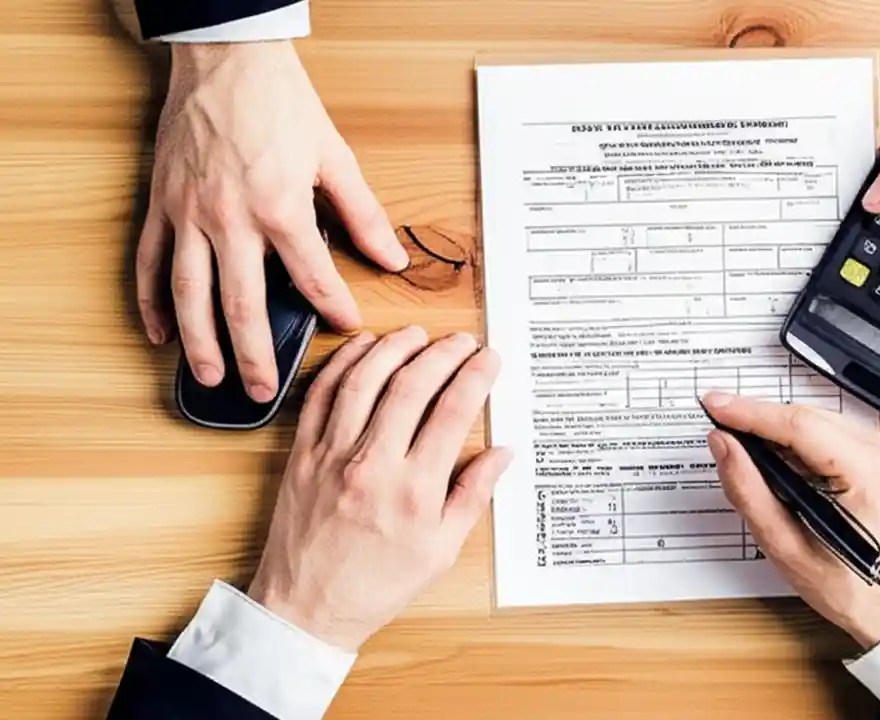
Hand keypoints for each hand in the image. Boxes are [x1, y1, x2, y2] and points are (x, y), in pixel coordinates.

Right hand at [136, 42, 409, 402]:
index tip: (344, 332)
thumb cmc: (281, 105)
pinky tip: (158, 333)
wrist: (225, 60)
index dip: (332, 308)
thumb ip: (364, 215)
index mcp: (281, 208)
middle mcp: (230, 218)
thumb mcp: (336, 157)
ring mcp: (189, 214)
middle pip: (242, 303)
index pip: (312, 276)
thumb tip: (392, 258)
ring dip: (198, 341)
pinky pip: (150, 262)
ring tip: (209, 377)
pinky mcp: (161, 204)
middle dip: (254, 354)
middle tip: (260, 394)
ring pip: (190, 292)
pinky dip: (151, 301)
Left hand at [247, 327, 509, 650]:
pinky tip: (362, 349)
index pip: (452, 412)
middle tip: (461, 340)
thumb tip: (501, 453)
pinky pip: (321, 395)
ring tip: (416, 334)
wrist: (307, 608)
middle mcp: (373, 464)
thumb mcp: (441, 551)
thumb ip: (473, 496)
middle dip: (442, 353)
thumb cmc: (376, 585)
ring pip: (365, 380)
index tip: (489, 359)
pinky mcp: (302, 454)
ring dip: (394, 347)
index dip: (475, 376)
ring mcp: (332, 455)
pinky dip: (342, 364)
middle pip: (412, 386)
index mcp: (415, 490)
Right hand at [702, 392, 879, 647]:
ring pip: (816, 420)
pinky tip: (782, 464)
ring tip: (750, 456)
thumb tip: (723, 444)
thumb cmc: (849, 587)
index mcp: (868, 477)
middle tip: (721, 432)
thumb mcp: (786, 547)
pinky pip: (830, 431)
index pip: (799, 425)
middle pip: (807, 417)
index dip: (750, 412)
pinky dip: (799, 442)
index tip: (715, 405)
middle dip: (760, 421)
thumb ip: (749, 491)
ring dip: (779, 432)